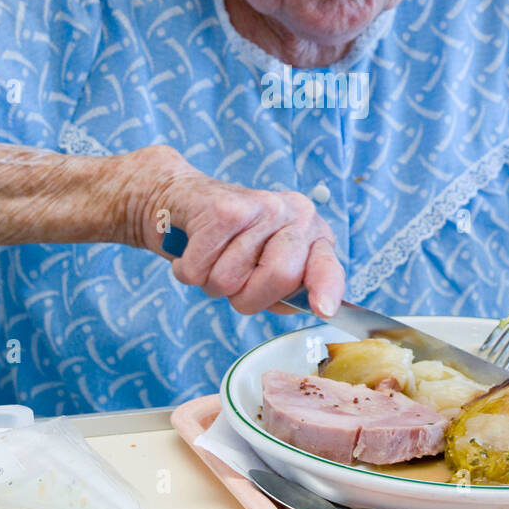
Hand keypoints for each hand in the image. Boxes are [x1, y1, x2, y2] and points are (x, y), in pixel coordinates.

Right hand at [128, 147, 343, 316]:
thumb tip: (313, 306)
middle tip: (235, 278)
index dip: (326, 290)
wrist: (181, 199)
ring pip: (230, 280)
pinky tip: (193, 247)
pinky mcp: (225, 209)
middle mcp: (295, 215)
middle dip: (247, 296)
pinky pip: (200, 269)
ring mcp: (263, 207)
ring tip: (213, 256)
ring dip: (210, 281)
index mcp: (312, 234)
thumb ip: (288, 289)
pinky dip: (187, 269)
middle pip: (279, 278)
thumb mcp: (266, 267)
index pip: (327, 267)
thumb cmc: (229, 243)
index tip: (323, 309)